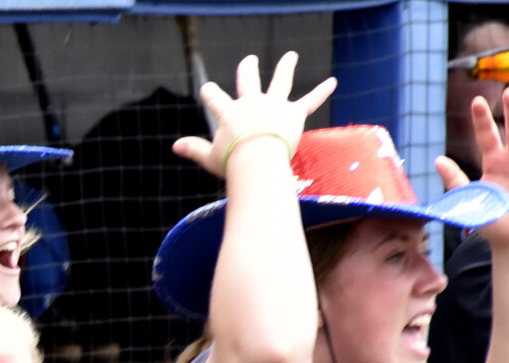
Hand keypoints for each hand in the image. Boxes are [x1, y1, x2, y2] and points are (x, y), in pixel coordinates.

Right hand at [172, 52, 335, 178]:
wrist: (257, 160)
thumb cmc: (232, 161)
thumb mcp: (209, 157)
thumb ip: (193, 149)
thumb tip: (175, 146)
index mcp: (228, 112)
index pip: (214, 97)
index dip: (210, 93)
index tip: (208, 89)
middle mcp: (251, 102)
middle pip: (247, 80)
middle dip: (247, 69)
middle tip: (249, 60)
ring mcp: (274, 104)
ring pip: (280, 81)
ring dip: (286, 67)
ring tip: (291, 56)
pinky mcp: (294, 113)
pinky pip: (310, 100)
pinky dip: (322, 91)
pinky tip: (333, 81)